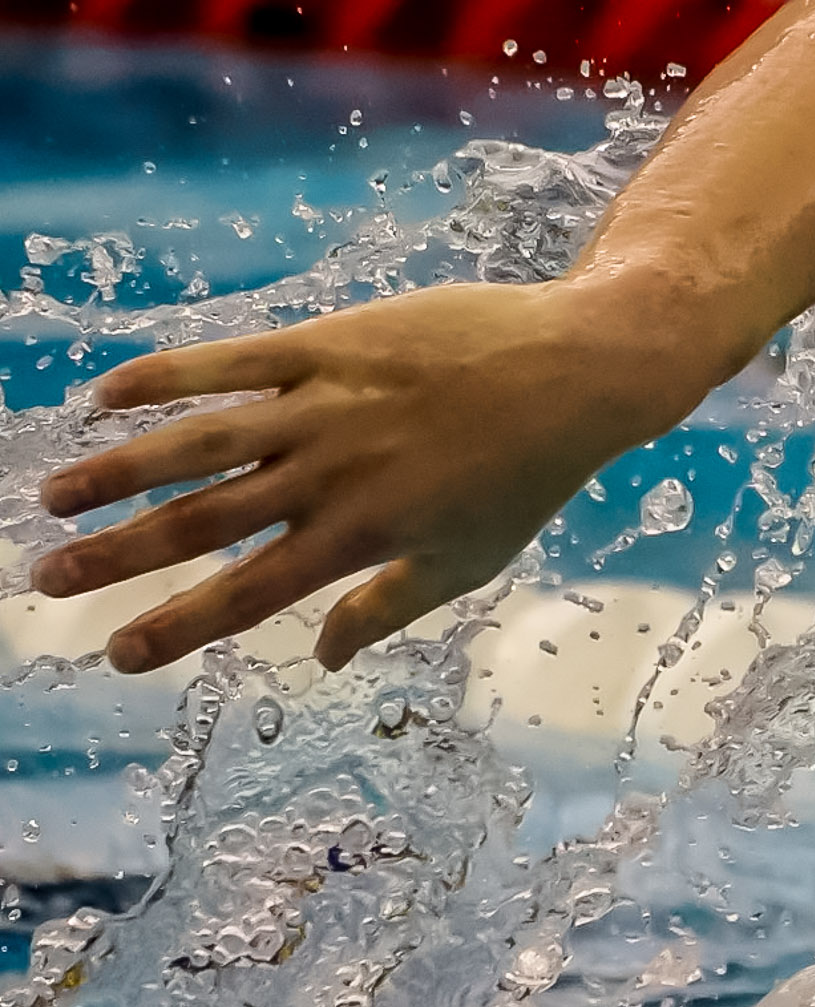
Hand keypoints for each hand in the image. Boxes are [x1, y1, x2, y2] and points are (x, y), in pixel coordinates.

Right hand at [34, 278, 692, 671]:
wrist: (571, 374)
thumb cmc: (524, 477)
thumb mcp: (468, 562)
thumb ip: (387, 608)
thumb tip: (329, 660)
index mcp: (360, 538)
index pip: (250, 595)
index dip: (177, 626)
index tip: (115, 654)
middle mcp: (329, 477)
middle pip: (202, 522)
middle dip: (118, 555)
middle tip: (45, 580)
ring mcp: (322, 408)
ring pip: (196, 442)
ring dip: (117, 470)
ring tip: (54, 497)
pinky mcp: (325, 346)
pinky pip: (228, 362)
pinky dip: (162, 378)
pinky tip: (103, 397)